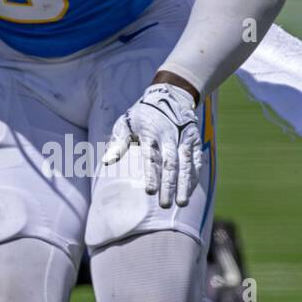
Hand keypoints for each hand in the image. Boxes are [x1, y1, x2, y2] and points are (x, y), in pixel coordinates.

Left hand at [103, 83, 202, 207]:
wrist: (170, 96)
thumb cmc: (142, 115)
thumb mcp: (126, 122)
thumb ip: (118, 142)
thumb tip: (106, 162)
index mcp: (150, 132)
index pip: (151, 157)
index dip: (151, 175)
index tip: (150, 192)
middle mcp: (169, 135)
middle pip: (170, 164)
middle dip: (169, 185)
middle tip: (165, 205)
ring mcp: (184, 138)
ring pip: (186, 164)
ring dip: (184, 185)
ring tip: (181, 203)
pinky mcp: (195, 140)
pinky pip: (196, 161)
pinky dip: (193, 176)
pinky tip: (189, 191)